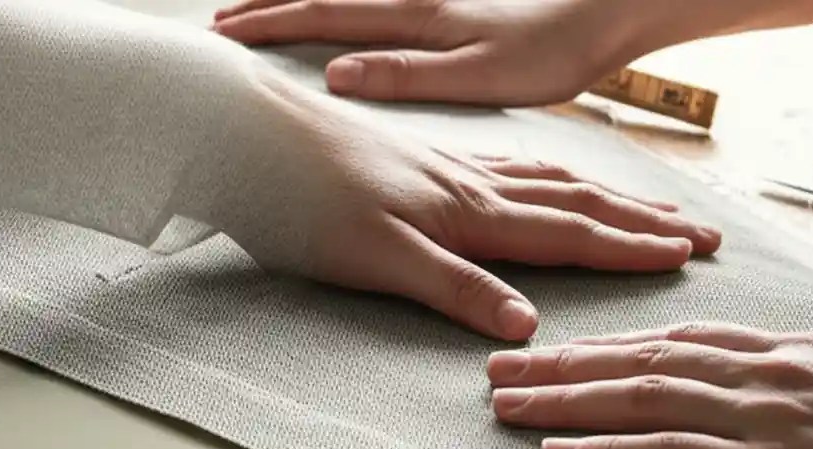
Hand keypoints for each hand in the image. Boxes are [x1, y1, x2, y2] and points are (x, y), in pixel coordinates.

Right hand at [211, 0, 650, 104]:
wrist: (597, 22)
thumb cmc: (546, 54)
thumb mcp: (477, 77)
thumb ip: (407, 75)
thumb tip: (338, 75)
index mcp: (414, 21)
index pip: (322, 18)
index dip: (269, 26)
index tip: (220, 38)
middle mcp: (413, 5)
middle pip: (323, 1)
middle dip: (267, 10)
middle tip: (216, 25)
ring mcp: (428, 8)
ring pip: (345, 1)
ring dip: (296, 8)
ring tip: (255, 18)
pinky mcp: (446, 19)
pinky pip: (373, 10)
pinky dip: (339, 15)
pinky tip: (334, 31)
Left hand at [234, 73, 718, 339]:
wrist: (243, 133)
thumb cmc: (301, 200)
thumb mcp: (377, 258)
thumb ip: (454, 288)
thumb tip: (526, 330)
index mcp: (468, 214)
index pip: (568, 235)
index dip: (631, 248)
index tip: (685, 257)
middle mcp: (471, 185)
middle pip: (576, 202)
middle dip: (641, 221)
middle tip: (697, 232)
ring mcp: (449, 167)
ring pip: (548, 178)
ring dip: (605, 196)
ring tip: (646, 205)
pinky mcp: (423, 160)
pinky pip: (509, 164)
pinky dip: (550, 174)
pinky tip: (547, 175)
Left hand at [485, 323, 812, 448]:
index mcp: (795, 351)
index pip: (686, 340)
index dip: (618, 344)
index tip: (569, 350)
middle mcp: (766, 372)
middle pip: (644, 358)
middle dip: (566, 364)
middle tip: (504, 369)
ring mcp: (761, 416)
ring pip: (641, 396)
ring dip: (565, 402)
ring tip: (507, 406)